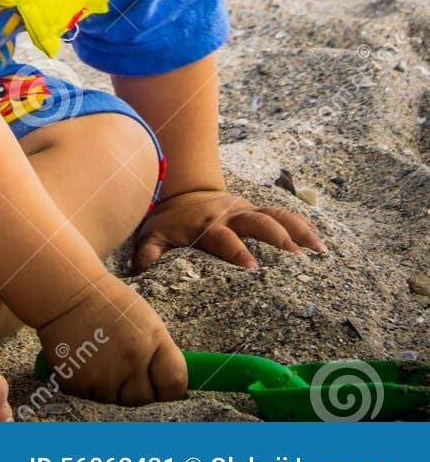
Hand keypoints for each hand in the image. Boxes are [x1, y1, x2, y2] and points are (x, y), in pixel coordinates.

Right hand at [37, 269, 186, 406]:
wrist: (66, 292)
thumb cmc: (110, 302)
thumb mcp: (146, 320)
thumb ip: (161, 353)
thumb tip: (174, 388)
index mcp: (152, 341)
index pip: (175, 385)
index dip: (172, 388)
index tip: (164, 385)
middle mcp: (130, 361)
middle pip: (145, 398)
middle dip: (140, 388)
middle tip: (127, 367)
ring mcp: (103, 375)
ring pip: (117, 400)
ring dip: (114, 388)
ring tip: (104, 359)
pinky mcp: (78, 383)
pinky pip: (92, 397)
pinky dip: (91, 386)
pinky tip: (87, 362)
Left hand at [133, 188, 325, 271]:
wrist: (183, 192)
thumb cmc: (170, 222)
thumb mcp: (154, 234)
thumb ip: (149, 251)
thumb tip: (139, 269)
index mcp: (207, 225)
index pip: (223, 238)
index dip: (237, 252)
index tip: (252, 268)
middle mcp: (231, 216)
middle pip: (257, 223)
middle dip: (277, 239)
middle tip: (298, 259)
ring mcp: (247, 211)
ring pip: (276, 216)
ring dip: (298, 231)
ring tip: (320, 251)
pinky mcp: (257, 210)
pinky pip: (283, 215)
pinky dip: (302, 226)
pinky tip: (321, 243)